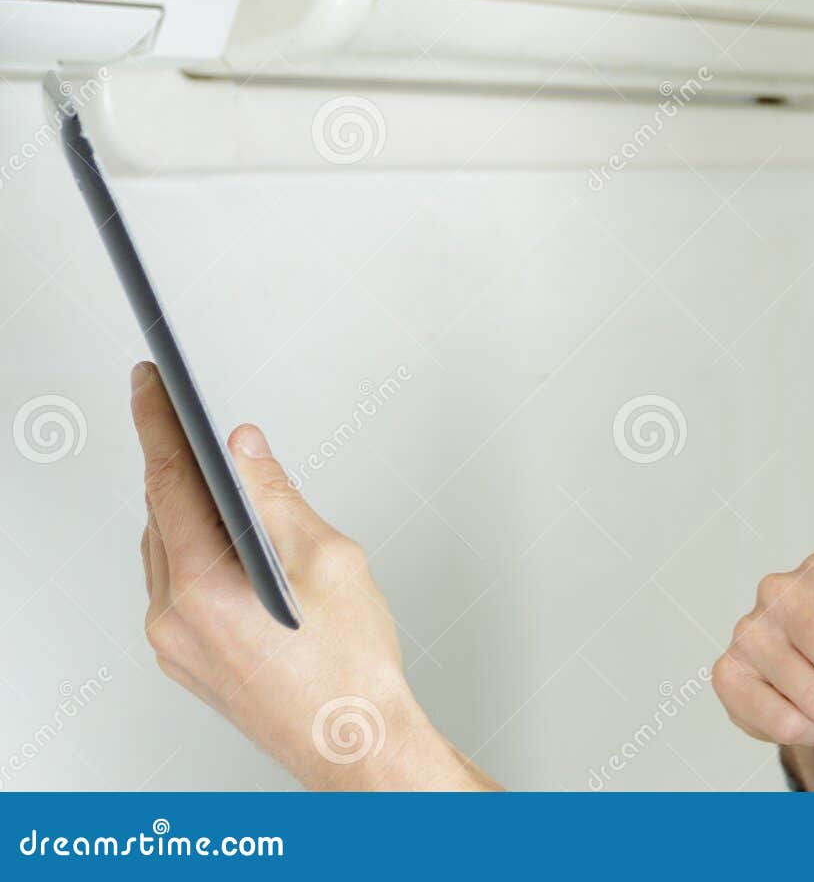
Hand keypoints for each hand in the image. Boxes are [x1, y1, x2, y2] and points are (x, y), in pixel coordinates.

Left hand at [131, 362, 496, 789]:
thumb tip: (245, 452)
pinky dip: (196, 551)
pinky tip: (229, 539)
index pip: (168, 482)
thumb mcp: (328, 559)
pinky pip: (175, 586)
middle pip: (162, 515)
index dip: (156, 423)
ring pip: (167, 552)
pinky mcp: (186, 660)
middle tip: (194, 420)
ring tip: (223, 479)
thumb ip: (277, 497)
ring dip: (190, 510)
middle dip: (181, 465)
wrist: (353, 742)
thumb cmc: (351, 668)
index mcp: (204, 588)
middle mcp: (174, 619)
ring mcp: (175, 645)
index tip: (148, 384)